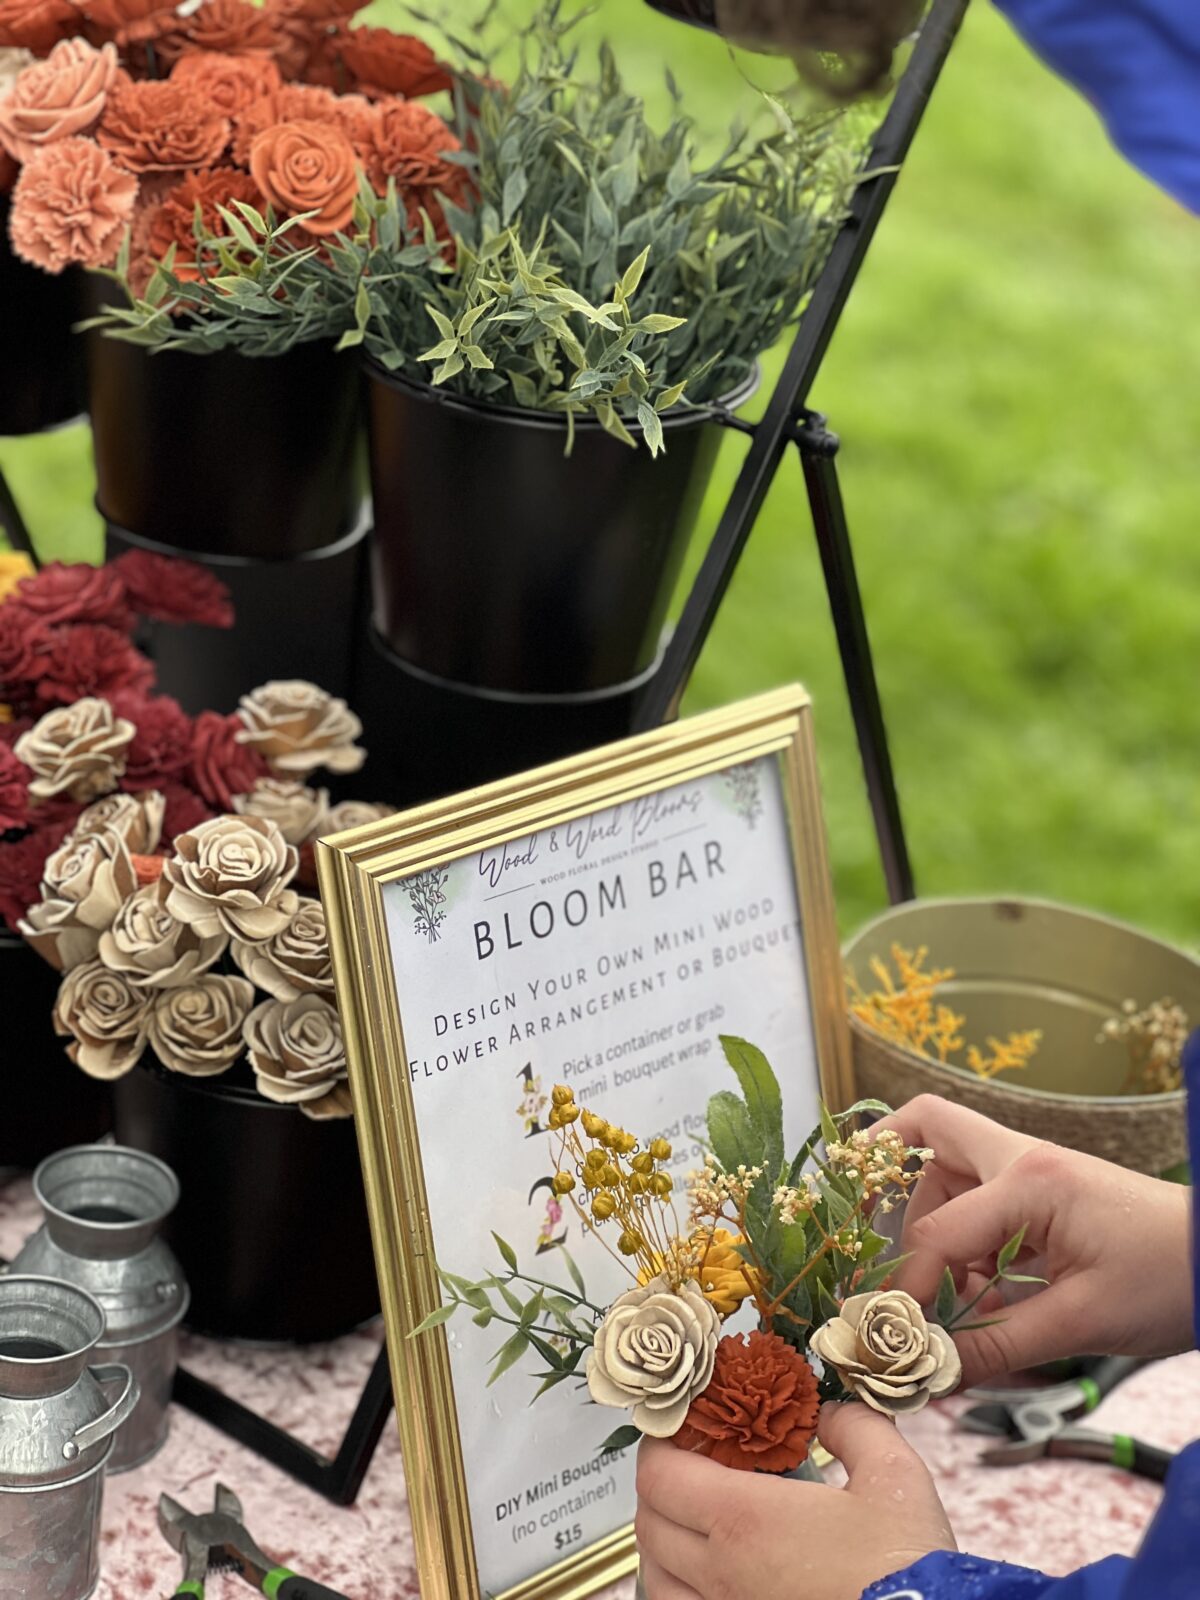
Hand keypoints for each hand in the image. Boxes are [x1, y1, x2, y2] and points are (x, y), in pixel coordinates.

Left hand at [635, 1404, 953, 1599]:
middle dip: (661, 1487)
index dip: (661, 1443)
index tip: (679, 1427)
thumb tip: (831, 1413)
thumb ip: (856, 1428)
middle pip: (649, 1523)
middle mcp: (722, 1574)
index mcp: (745, 1520)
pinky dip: (679, 1590)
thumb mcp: (895, 1475)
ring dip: (664, 1543)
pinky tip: (714, 1577)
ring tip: (695, 1524)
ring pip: (656, 1579)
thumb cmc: (907, 1569)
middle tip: (690, 1465)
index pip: (659, 1474)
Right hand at [879, 1095, 1192, 1385]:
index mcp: (1030, 1181)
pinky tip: (975, 1296)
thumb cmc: (1169, 1281)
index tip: (886, 1332)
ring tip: (937, 1289)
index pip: (936, 1230)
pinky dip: (964, 1242)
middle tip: (850, 1210)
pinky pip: (981, 1201)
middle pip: (929, 1128)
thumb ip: (998, 1345)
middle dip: (883, 1163)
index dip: (905, 1286)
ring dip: (928, 1217)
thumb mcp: (1081, 1322)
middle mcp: (1023, 1159)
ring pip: (949, 1166)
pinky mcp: (1048, 1194)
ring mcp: (1035, 1171)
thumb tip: (932, 1375)